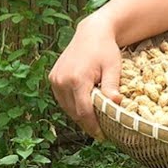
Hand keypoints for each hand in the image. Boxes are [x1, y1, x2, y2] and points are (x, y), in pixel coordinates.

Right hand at [48, 14, 121, 140]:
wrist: (92, 32)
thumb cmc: (106, 49)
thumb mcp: (113, 67)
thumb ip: (112, 86)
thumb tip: (115, 104)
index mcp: (77, 79)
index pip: (83, 111)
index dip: (92, 126)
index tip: (102, 136)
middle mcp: (62, 80)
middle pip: (74, 112)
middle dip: (87, 123)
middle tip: (101, 131)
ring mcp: (55, 79)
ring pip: (66, 107)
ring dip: (79, 115)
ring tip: (94, 121)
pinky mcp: (52, 77)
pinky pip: (62, 98)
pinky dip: (72, 105)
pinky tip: (84, 107)